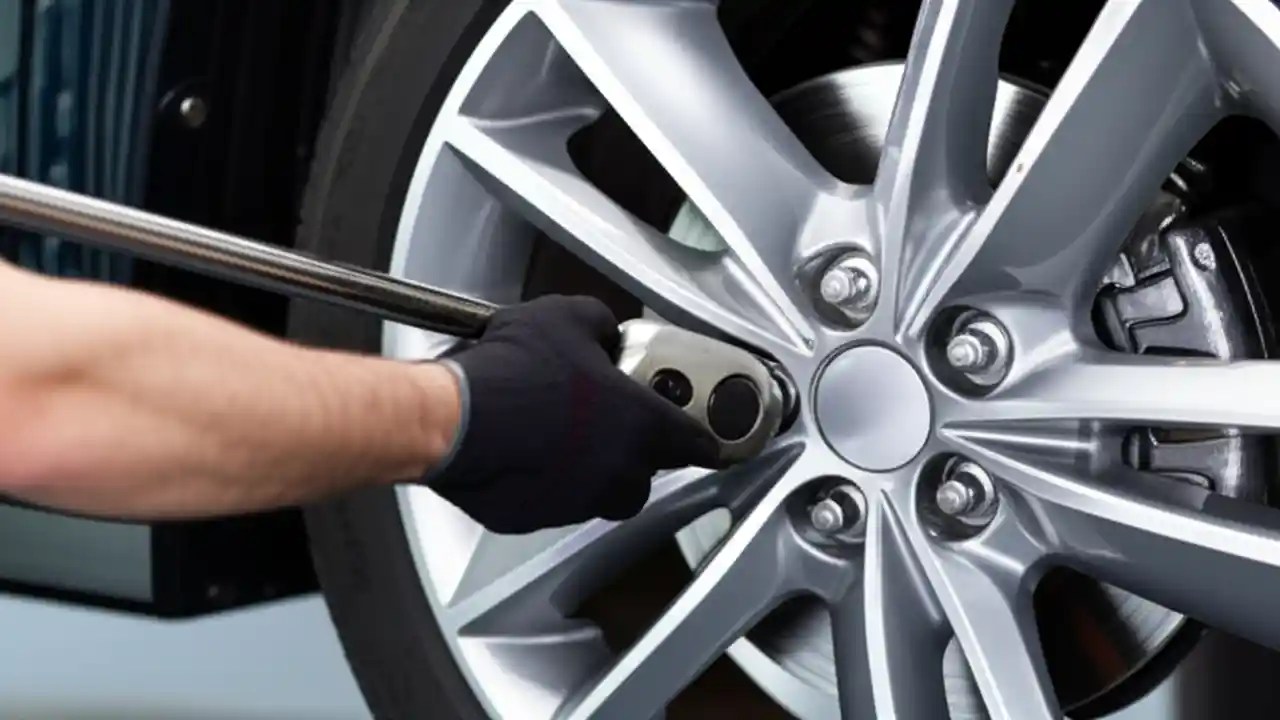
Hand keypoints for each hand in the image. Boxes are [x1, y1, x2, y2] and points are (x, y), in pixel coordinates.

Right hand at [426, 295, 718, 533]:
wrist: (454, 420)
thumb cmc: (512, 372)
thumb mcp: (568, 317)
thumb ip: (603, 325)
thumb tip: (606, 333)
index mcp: (641, 424)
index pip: (696, 443)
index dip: (701, 438)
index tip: (704, 437)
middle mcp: (618, 471)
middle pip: (646, 473)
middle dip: (632, 451)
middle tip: (605, 421)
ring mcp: (579, 501)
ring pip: (601, 493)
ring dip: (591, 469)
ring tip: (558, 435)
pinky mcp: (538, 519)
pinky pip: (556, 504)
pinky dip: (548, 484)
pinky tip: (525, 454)